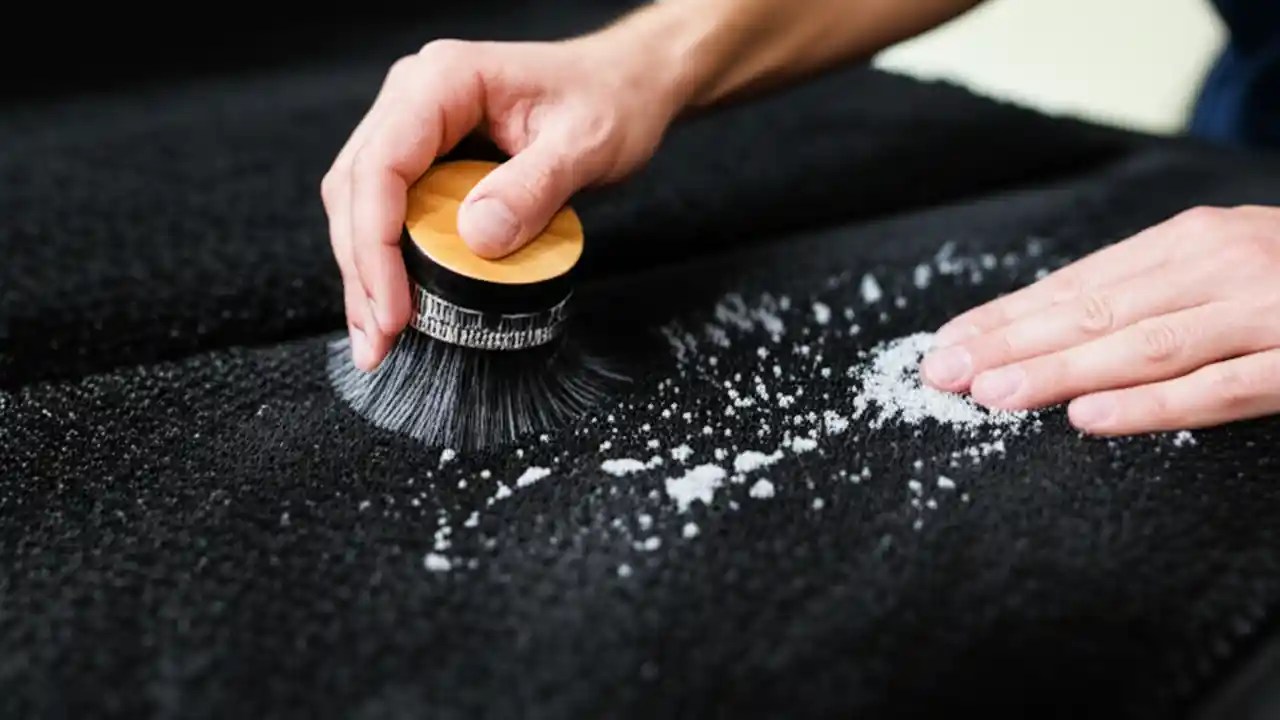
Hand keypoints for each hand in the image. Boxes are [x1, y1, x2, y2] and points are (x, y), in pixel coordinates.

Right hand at [321, 36, 682, 370]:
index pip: (382, 165)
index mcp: (444, 80)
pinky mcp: (425, 156)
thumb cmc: (609, 101)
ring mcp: (415, 126)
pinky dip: (386, 260)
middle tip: (377, 342)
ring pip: (360, 203)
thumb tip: (477, 239)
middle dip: (362, 271)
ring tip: (376, 340)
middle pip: (356, 188)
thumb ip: (535, 188)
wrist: (625, 84)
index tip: (394, 309)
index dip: (376, 244)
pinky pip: (388, 209)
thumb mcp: (586, 144)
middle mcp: (414, 96)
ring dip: (364, 273)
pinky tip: (392, 305)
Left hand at [921, 205, 1279, 435]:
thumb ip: (1146, 290)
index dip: (1006, 315)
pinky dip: (1152, 405)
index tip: (946, 343)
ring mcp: (1265, 312)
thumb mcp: (1219, 264)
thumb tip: (1044, 326)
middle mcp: (1220, 265)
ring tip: (994, 395)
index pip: (1076, 283)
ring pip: (1145, 346)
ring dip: (1061, 371)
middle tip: (944, 374)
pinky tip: (1090, 419)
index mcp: (1191, 241)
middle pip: (1095, 311)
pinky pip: (1221, 387)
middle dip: (1011, 344)